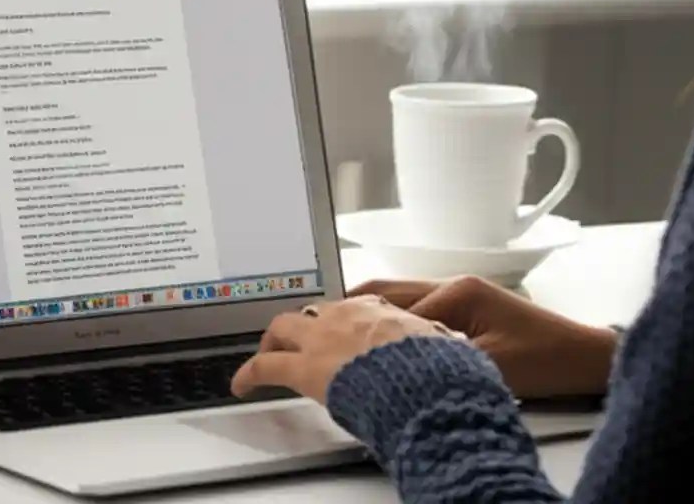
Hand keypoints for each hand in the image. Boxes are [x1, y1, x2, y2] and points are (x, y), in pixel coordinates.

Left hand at [230, 295, 459, 403]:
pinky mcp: (303, 366)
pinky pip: (265, 366)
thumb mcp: (444, 348)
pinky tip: (240, 385)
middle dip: (301, 325)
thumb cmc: (438, 370)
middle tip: (295, 339)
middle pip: (313, 312)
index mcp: (380, 312)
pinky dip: (247, 375)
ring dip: (272, 341)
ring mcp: (321, 337)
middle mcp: (346, 316)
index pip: (354, 309)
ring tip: (264, 354)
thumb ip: (438, 345)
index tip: (343, 329)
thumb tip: (453, 351)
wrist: (423, 381)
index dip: (343, 321)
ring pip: (283, 328)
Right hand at [348, 276, 617, 398]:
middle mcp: (451, 284)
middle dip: (348, 308)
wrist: (586, 357)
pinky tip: (375, 336)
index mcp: (456, 293)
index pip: (393, 312)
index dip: (361, 331)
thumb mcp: (488, 366)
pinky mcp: (463, 306)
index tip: (331, 342)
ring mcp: (457, 292)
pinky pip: (413, 308)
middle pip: (384, 291)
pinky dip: (389, 319)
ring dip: (366, 312)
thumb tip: (394, 362)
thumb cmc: (546, 360)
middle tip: (313, 324)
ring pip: (396, 297)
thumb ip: (439, 359)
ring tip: (333, 329)